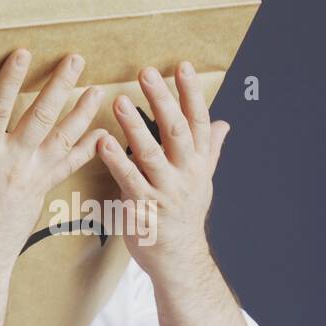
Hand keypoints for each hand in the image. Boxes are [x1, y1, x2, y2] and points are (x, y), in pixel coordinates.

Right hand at [0, 49, 107, 280]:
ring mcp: (32, 176)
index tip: (24, 54)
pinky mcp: (43, 190)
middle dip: (59, 86)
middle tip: (75, 59)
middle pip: (41, 117)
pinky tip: (103, 134)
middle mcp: (12, 162)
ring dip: (81, 112)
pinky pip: (69, 166)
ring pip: (63, 138)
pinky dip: (88, 150)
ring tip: (98, 89)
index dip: (11, 80)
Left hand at [97, 61, 229, 286]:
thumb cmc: (186, 215)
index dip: (190, 93)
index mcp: (198, 163)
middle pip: (176, 131)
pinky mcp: (144, 209)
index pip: (198, 121)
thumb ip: (209, 149)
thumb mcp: (203, 180)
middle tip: (147, 73)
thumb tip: (224, 123)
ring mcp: (165, 192)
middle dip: (162, 100)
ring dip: (134, 127)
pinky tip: (102, 142)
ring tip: (119, 102)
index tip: (182, 66)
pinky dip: (116, 161)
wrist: (180, 259)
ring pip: (150, 154)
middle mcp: (186, 174)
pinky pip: (128, 181)